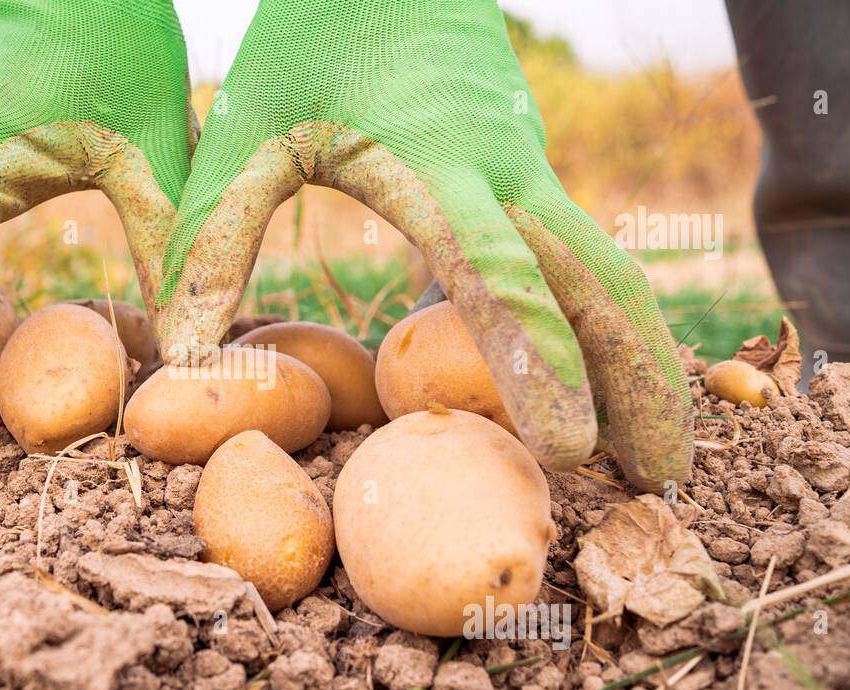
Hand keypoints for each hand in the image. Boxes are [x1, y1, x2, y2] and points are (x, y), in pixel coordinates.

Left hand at [152, 0, 690, 490]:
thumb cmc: (308, 36)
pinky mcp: (529, 168)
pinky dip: (607, 322)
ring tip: (660, 458)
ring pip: (609, 269)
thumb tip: (183, 356)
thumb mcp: (247, 127)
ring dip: (643, 358)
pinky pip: (582, 254)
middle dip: (639, 379)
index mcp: (434, 162)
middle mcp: (504, 169)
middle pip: (598, 281)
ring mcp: (529, 166)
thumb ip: (214, 235)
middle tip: (666, 484)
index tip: (567, 449)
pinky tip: (607, 385)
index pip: (497, 274)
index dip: (534, 360)